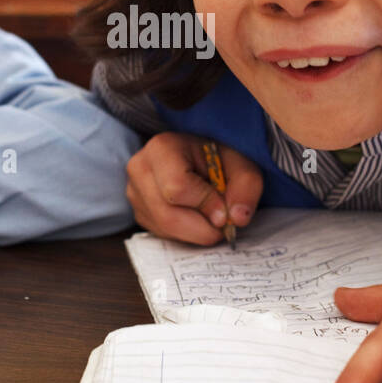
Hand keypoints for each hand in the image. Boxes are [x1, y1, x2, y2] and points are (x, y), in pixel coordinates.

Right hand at [125, 132, 262, 244]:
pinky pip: (163, 234)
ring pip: (165, 229)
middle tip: (223, 222)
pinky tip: (196, 216)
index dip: (206, 204)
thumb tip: (237, 218)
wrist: (199, 156)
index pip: (177, 188)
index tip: (225, 208)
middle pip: (168, 216)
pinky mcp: (139, 212)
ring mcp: (135, 193)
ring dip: (196, 232)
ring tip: (211, 214)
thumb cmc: (218, 157)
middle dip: (202, 227)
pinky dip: (186, 233)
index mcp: (162, 148)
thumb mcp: (241, 163)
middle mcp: (140, 170)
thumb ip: (246, 186)